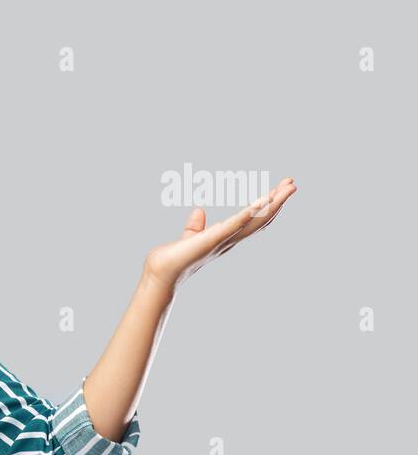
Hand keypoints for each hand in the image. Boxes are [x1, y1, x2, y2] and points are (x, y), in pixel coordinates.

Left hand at [143, 177, 296, 291]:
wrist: (161, 271)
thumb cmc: (175, 257)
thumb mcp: (190, 236)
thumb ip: (196, 225)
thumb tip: (199, 210)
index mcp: (227, 237)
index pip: (254, 219)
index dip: (269, 205)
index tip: (281, 188)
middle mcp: (230, 239)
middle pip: (261, 219)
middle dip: (278, 201)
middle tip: (292, 183)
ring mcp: (224, 239)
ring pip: (255, 220)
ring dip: (273, 203)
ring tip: (287, 187)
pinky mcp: (214, 238)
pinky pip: (236, 224)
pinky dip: (249, 213)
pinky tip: (261, 201)